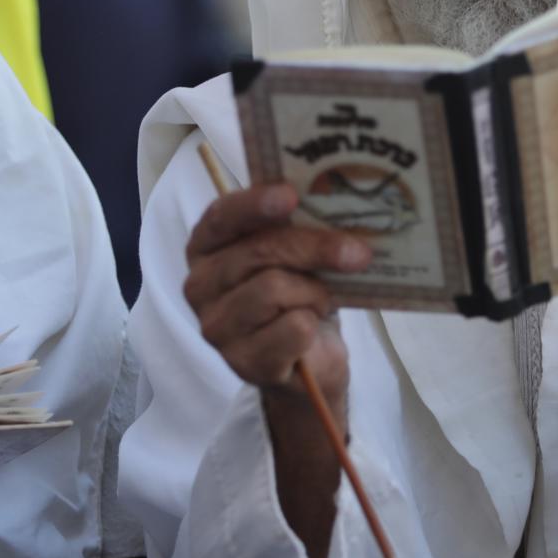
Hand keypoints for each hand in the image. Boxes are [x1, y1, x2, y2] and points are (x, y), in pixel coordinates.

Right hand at [183, 182, 370, 409]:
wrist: (309, 356)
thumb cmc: (297, 292)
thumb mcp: (293, 252)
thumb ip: (296, 227)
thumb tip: (334, 204)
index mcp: (206, 247)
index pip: (221, 217)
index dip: (254, 203)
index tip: (290, 195)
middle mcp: (200, 286)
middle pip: (258, 252)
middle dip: (314, 247)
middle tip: (357, 252)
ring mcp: (217, 327)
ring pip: (274, 289)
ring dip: (314, 292)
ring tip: (322, 298)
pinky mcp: (244, 362)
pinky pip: (292, 329)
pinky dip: (313, 324)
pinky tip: (312, 327)